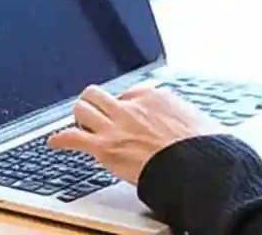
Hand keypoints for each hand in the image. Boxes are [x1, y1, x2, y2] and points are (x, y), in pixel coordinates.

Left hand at [47, 84, 220, 183]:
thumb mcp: (203, 123)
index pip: (131, 93)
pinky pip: (72, 138)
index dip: (127, 104)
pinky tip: (54, 143)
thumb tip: (195, 127)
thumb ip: (188, 120)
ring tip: (78, 124)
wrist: (200, 168)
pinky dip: (60, 140)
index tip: (126, 112)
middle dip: (96, 103)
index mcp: (156, 98)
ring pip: (83, 108)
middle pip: (100, 94)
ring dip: (79, 116)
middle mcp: (132, 107)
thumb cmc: (207, 151)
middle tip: (96, 113)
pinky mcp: (105, 147)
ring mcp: (116, 125)